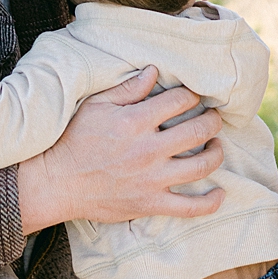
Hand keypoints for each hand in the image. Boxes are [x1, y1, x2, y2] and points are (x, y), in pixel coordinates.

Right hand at [16, 66, 225, 233]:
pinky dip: (210, 201)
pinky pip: (190, 207)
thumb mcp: (97, 105)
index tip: (193, 96)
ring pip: (202, 165)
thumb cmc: (74, 139)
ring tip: (215, 145)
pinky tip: (220, 192)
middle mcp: (149, 149)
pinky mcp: (151, 203)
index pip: (180, 101)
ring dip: (216, 152)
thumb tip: (155, 71)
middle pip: (198, 130)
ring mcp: (152, 179)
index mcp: (136, 121)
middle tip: (213, 117)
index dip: (192, 95)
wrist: (57, 182)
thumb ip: (129, 88)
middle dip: (212, 120)